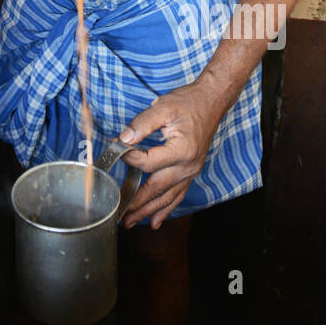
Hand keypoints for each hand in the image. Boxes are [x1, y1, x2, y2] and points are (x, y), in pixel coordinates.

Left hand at [116, 84, 224, 229]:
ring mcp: (191, 171)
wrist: (211, 102)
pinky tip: (156, 221)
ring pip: (167, 197)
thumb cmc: (188, 103)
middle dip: (137, 204)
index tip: (115, 150)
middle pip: (157, 189)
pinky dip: (166, 209)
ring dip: (148, 211)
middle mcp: (188, 166)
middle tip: (119, 215)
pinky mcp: (191, 172)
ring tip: (132, 222)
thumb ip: (142, 124)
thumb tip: (124, 140)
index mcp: (181, 150)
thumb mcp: (163, 107)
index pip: (148, 163)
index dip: (129, 158)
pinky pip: (178, 195)